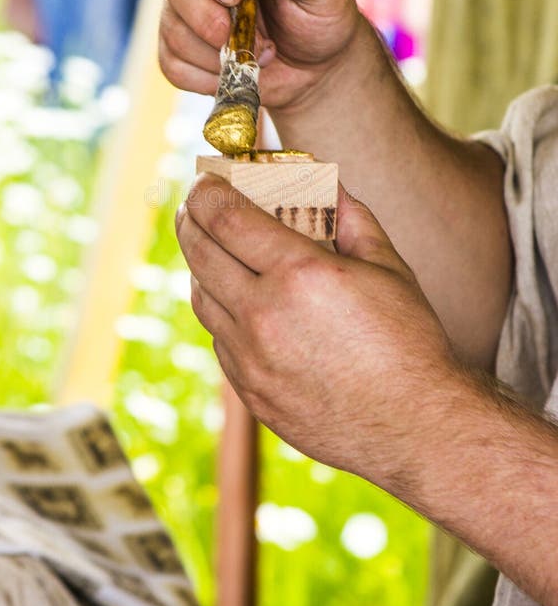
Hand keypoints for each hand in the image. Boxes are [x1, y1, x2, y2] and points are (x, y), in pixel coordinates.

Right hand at [159, 0, 373, 111]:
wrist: (315, 66)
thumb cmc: (319, 15)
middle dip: (213, 21)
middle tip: (258, 39)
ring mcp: (185, 9)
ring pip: (173, 30)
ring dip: (218, 54)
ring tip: (259, 54)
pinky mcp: (180, 48)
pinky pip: (174, 66)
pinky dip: (208, 78)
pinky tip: (237, 72)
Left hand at [175, 173, 459, 492]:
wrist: (415, 426)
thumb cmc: (408, 341)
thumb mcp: (388, 264)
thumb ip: (350, 215)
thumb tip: (326, 179)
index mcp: (299, 273)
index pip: (226, 216)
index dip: (208, 191)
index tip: (205, 179)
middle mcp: (264, 314)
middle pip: (200, 252)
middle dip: (191, 218)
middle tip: (195, 204)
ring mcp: (250, 359)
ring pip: (202, 298)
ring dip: (199, 264)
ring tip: (210, 247)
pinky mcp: (250, 392)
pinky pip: (218, 339)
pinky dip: (220, 311)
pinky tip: (236, 301)